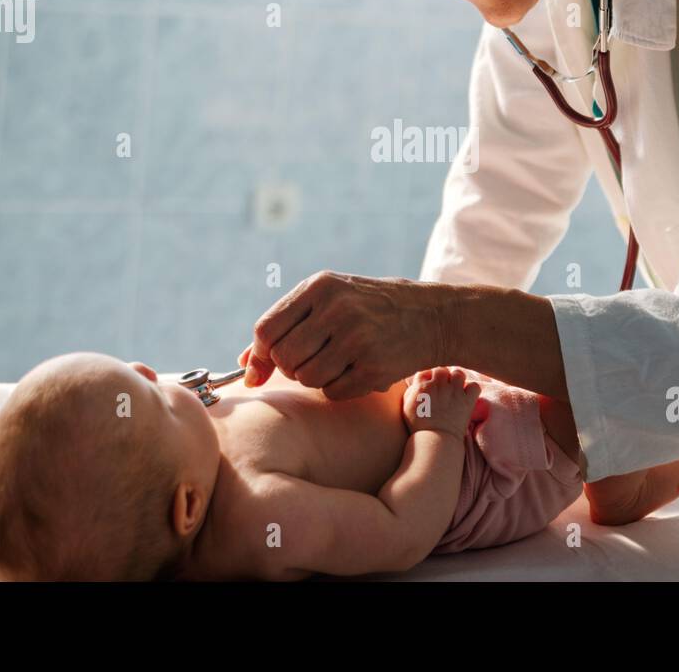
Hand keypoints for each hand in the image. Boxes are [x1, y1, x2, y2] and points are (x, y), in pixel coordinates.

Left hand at [242, 270, 450, 398]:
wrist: (433, 316)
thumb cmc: (371, 308)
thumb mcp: (329, 300)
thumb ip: (285, 326)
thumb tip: (244, 365)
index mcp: (320, 287)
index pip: (267, 329)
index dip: (261, 353)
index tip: (263, 367)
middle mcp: (337, 309)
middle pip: (283, 357)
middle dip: (291, 367)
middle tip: (313, 359)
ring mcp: (357, 338)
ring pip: (306, 378)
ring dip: (316, 378)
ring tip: (338, 363)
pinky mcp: (374, 367)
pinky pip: (332, 392)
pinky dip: (338, 388)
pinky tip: (357, 371)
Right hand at [401, 368, 479, 439]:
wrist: (435, 441)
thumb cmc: (419, 428)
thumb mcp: (407, 409)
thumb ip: (410, 393)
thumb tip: (416, 384)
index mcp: (422, 387)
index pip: (424, 373)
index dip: (427, 378)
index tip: (430, 385)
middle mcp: (438, 385)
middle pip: (441, 370)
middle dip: (442, 377)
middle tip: (444, 387)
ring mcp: (454, 392)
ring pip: (458, 374)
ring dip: (457, 380)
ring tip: (456, 389)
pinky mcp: (467, 400)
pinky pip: (474, 386)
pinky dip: (472, 390)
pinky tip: (467, 396)